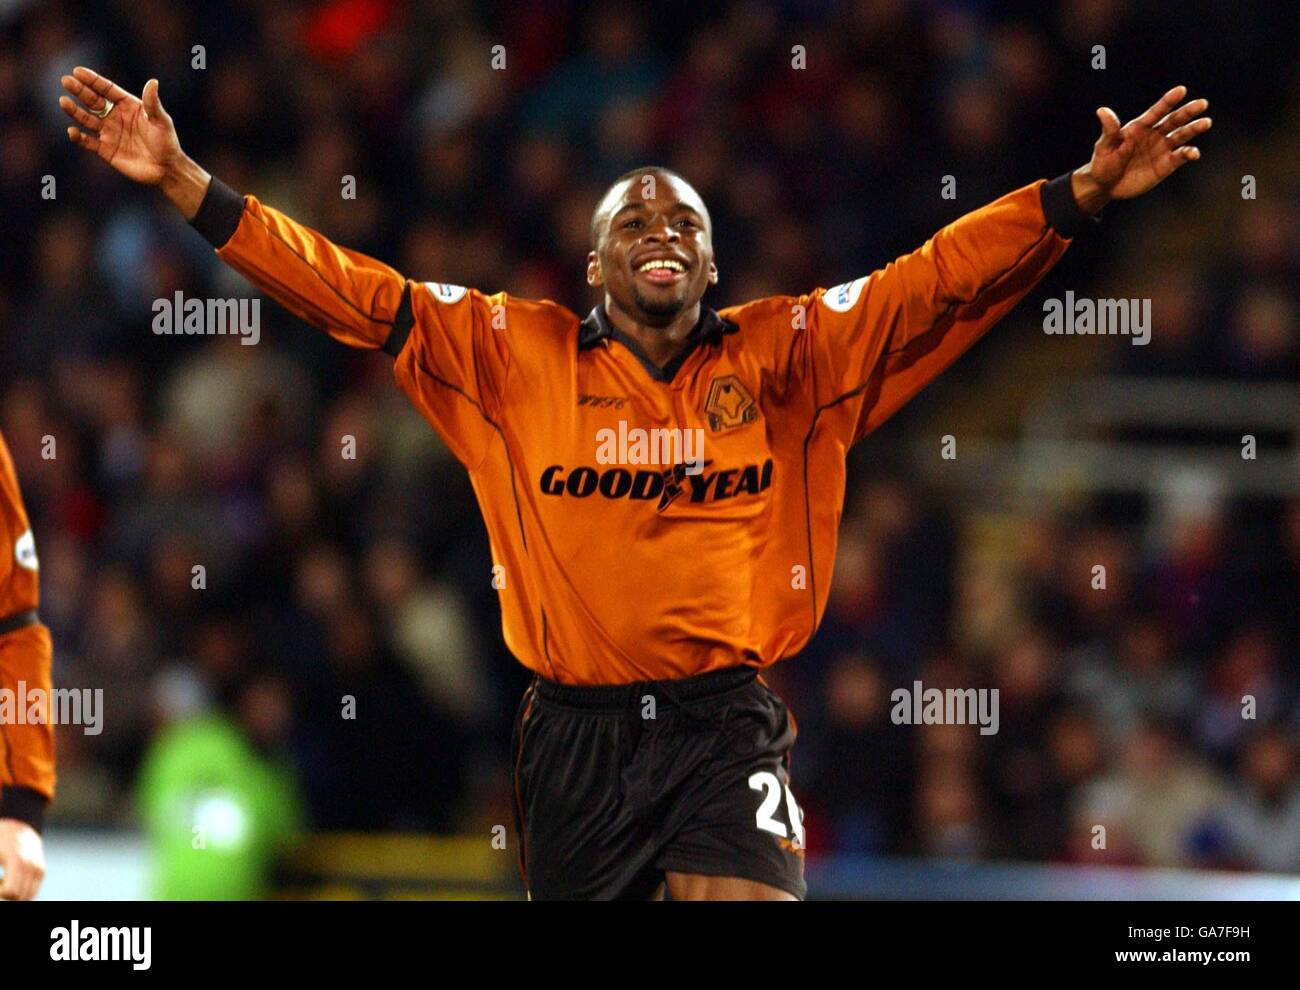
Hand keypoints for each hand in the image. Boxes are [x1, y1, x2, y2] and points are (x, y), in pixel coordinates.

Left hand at [0, 819, 45, 900]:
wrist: (18, 829)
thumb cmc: (0, 842)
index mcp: (17, 861)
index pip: (10, 891)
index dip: (0, 892)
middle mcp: (31, 866)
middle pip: (19, 896)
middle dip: (7, 894)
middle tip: (1, 882)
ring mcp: (38, 868)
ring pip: (28, 895)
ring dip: (16, 894)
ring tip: (7, 882)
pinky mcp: (41, 870)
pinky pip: (33, 890)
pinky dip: (23, 891)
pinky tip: (15, 880)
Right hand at [59, 67, 180, 184]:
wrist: (167, 169)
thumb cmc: (166, 142)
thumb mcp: (161, 121)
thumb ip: (153, 103)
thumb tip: (153, 81)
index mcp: (127, 105)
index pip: (107, 89)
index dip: (93, 81)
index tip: (78, 71)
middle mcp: (115, 117)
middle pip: (93, 101)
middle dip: (79, 91)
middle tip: (65, 81)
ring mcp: (109, 133)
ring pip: (87, 119)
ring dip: (75, 111)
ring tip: (63, 102)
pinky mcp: (106, 150)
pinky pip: (88, 142)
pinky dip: (79, 137)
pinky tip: (72, 131)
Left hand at [1071, 85, 1210, 211]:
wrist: (1105, 186)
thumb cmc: (1103, 163)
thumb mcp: (1105, 146)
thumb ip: (1109, 129)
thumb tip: (1102, 110)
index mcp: (1139, 127)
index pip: (1156, 112)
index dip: (1168, 101)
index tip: (1181, 90)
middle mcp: (1154, 135)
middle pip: (1174, 120)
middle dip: (1188, 112)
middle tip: (1202, 103)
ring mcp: (1161, 149)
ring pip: (1181, 135)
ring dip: (1193, 129)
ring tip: (1206, 122)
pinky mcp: (1166, 164)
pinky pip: (1181, 156)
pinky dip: (1189, 153)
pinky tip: (1194, 153)